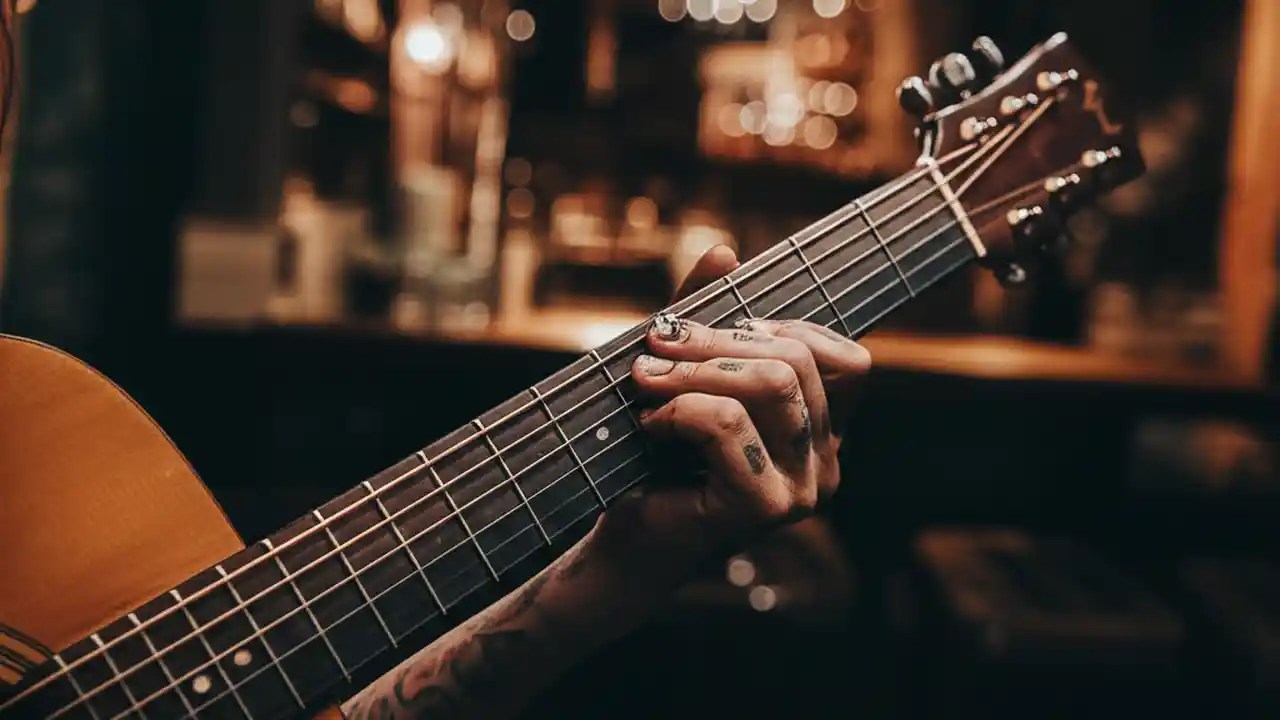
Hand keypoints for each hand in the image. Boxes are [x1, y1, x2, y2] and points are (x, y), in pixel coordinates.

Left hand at [596, 246, 870, 565]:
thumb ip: (707, 316)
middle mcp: (827, 461)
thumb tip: (725, 252)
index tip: (714, 331)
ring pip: (769, 385)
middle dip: (714, 340)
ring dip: (692, 371)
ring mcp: (805, 489)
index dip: (785, 328)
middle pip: (796, 361)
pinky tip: (650, 425)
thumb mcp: (684, 372)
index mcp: (824, 430)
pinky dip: (678, 409)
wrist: (625, 534)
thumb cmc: (657, 456)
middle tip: (652, 346)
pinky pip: (728, 423)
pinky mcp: (767, 506)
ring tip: (643, 381)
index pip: (848, 360)